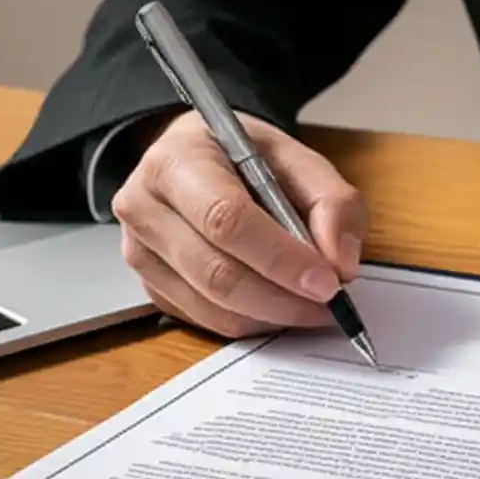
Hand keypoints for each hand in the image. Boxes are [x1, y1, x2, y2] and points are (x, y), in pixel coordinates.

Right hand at [111, 109, 367, 337]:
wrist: (194, 160)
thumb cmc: (241, 157)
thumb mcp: (295, 157)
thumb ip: (331, 202)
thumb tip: (340, 264)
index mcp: (177, 160)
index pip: (226, 220)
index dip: (281, 258)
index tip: (326, 282)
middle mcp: (144, 206)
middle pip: (216, 274)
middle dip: (283, 298)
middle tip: (329, 305)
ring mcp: (139, 251)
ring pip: (211, 306)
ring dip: (271, 316)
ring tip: (310, 306)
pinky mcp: (150, 285)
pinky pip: (205, 320)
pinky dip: (251, 322)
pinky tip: (277, 305)